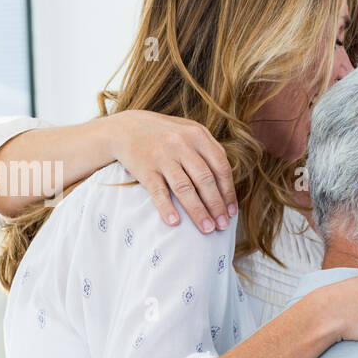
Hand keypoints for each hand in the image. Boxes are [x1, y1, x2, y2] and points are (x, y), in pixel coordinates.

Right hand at [108, 110, 236, 232]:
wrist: (125, 128)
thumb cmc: (165, 134)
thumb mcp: (189, 131)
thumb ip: (209, 150)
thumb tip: (227, 181)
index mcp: (198, 135)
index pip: (220, 167)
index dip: (228, 191)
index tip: (232, 211)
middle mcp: (181, 144)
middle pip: (205, 180)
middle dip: (216, 206)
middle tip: (222, 226)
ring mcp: (162, 156)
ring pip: (185, 188)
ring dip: (198, 211)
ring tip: (207, 229)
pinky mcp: (145, 168)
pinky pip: (158, 191)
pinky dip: (167, 208)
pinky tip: (175, 222)